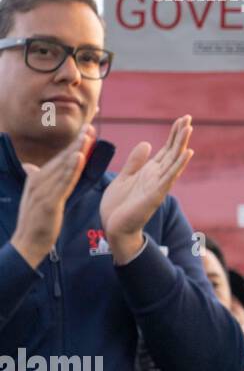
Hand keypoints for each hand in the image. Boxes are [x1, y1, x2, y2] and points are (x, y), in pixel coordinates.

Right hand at [10, 126, 95, 268]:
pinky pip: (63, 182)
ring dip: (77, 150)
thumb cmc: (34, 221)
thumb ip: (36, 180)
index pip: (58, 159)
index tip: (86, 131)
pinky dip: (71, 169)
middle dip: (77, 142)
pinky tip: (79, 157)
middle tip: (90, 126)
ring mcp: (43, 191)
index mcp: (37, 179)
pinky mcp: (49, 202)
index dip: (73, 145)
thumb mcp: (35, 197)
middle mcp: (39, 181)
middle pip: (62, 158)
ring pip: (63, 167)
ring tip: (88, 136)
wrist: (27, 244)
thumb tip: (30, 166)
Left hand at [100, 115, 194, 262]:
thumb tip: (147, 143)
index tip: (182, 119)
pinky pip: (170, 177)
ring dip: (182, 144)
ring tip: (189, 128)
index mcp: (150, 172)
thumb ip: (135, 162)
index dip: (174, 134)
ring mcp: (158, 185)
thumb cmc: (118, 206)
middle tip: (188, 117)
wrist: (114, 228)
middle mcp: (158, 176)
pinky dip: (179, 164)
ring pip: (174, 161)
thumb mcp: (124, 177)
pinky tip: (188, 152)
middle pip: (173, 151)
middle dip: (180, 134)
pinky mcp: (155, 194)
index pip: (166, 149)